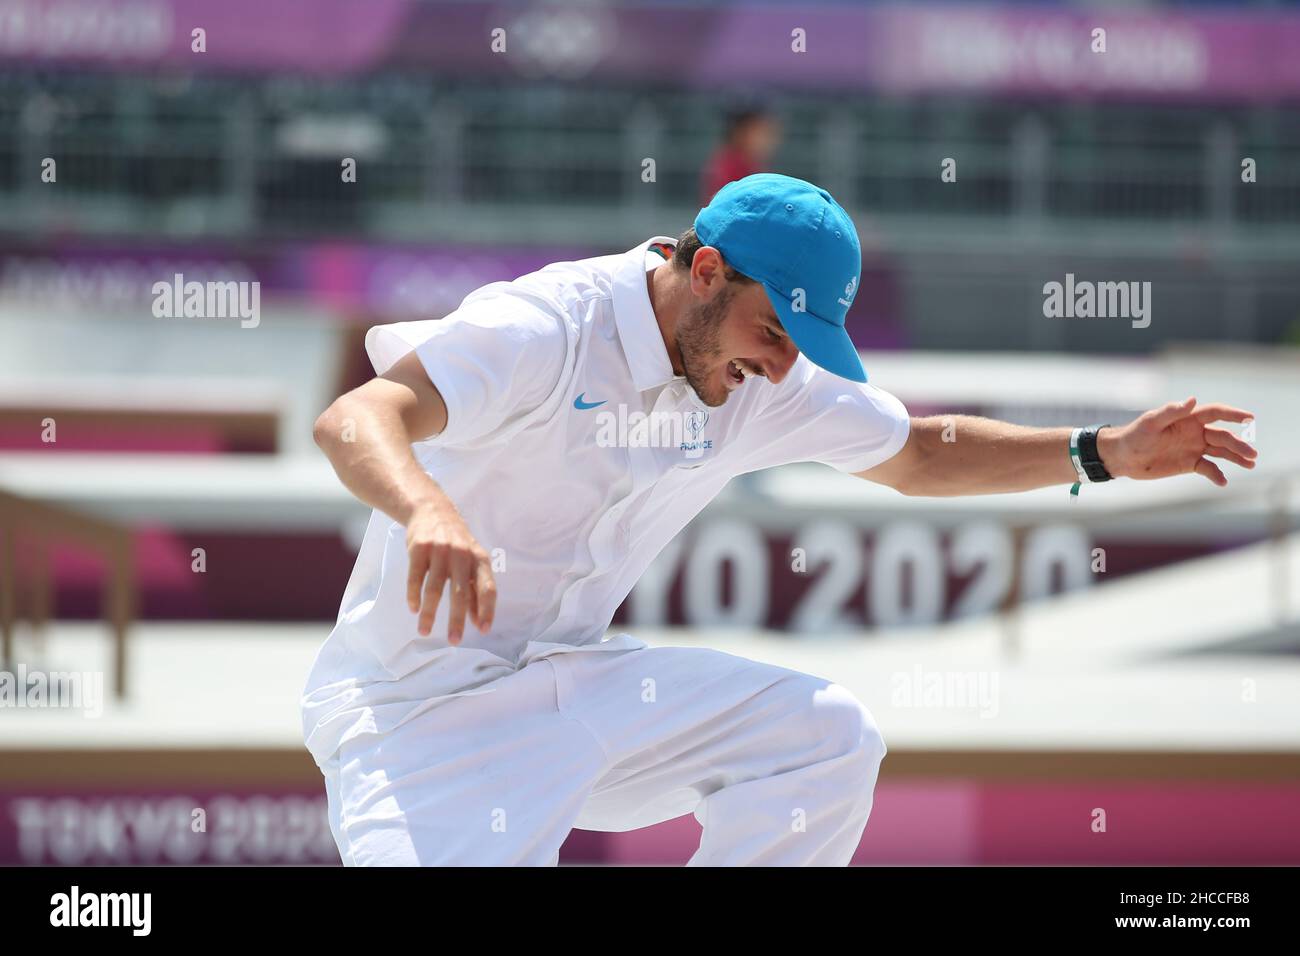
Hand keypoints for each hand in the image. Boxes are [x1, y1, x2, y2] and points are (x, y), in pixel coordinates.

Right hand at [404, 501, 496, 643]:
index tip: (483, 630)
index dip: (486, 610)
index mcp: (479, 559)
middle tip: (454, 641)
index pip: (487, 588)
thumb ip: (475, 590)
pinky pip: (415, 577)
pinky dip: (413, 595)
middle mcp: (462, 554)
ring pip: (435, 588)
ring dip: (430, 613)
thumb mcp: (471, 561)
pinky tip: (414, 609)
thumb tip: (478, 621)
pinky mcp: (419, 548)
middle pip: (460, 593)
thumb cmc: (456, 543)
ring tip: (425, 631)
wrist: (432, 510)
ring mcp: (440, 550)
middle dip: (457, 620)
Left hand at [1099, 396, 1257, 486]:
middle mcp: (1194, 433)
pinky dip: (1216, 474)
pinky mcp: (1188, 464)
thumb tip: (1192, 400)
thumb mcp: (1151, 423)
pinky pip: (1208, 468)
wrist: (1121, 457)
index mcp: (1187, 419)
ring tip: (1250, 464)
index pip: (1215, 413)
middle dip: (1238, 444)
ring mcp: (1192, 448)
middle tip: (1252, 454)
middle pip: (1222, 436)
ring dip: (1236, 457)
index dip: (1233, 414)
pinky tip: (1223, 481)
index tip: (1249, 418)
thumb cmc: (1134, 435)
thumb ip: (1171, 411)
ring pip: (1220, 452)